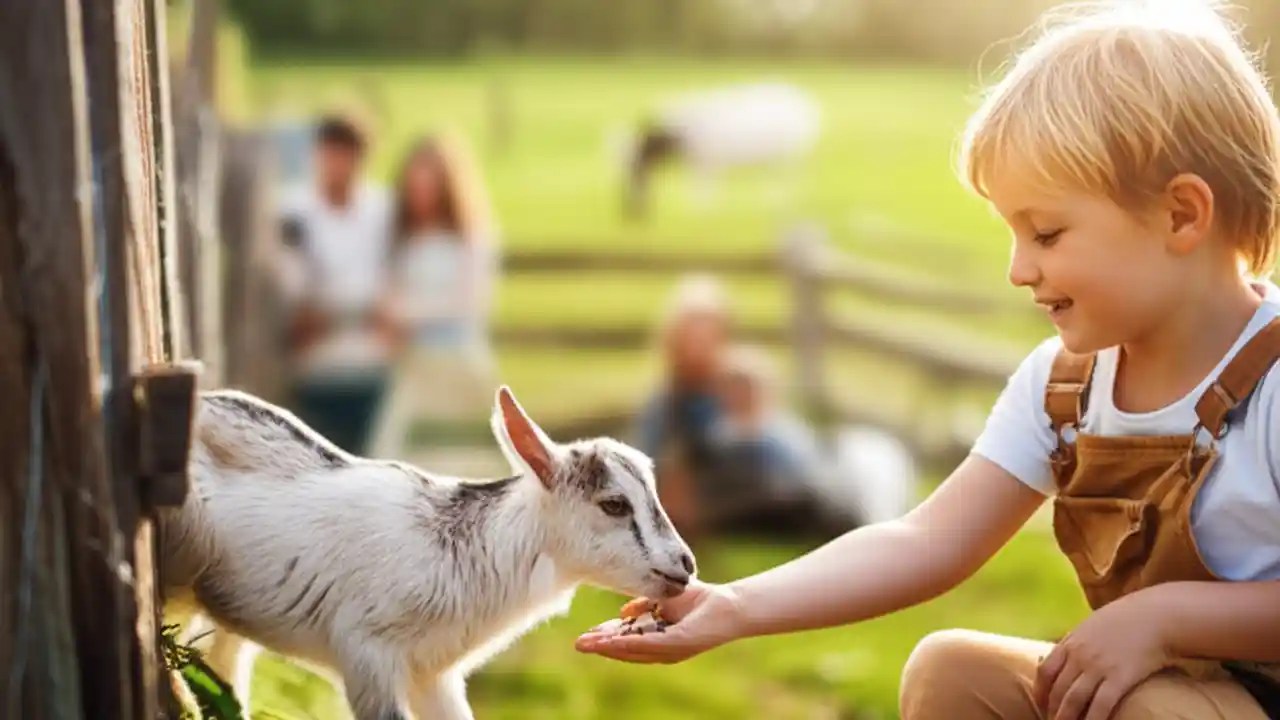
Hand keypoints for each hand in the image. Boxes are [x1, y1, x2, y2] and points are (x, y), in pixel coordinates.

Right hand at [574, 580, 746, 663]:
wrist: (728, 604)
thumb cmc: (701, 600)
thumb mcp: (663, 598)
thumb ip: (644, 603)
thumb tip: (624, 611)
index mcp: (656, 637)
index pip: (626, 639)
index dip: (605, 638)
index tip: (586, 636)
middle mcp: (661, 648)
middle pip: (625, 649)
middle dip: (601, 646)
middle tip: (578, 644)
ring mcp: (669, 649)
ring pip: (632, 650)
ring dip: (608, 647)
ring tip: (588, 645)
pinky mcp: (678, 643)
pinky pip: (649, 644)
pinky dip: (629, 643)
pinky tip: (612, 642)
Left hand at [1036, 590, 1172, 719]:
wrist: (1155, 615)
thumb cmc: (1125, 619)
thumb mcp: (1091, 626)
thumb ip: (1076, 642)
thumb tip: (1065, 656)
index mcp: (1070, 643)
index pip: (1045, 672)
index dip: (1040, 692)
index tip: (1041, 705)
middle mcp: (1079, 656)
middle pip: (1058, 690)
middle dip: (1052, 710)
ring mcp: (1098, 667)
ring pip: (1074, 700)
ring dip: (1066, 719)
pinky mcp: (1120, 677)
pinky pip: (1102, 704)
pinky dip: (1093, 719)